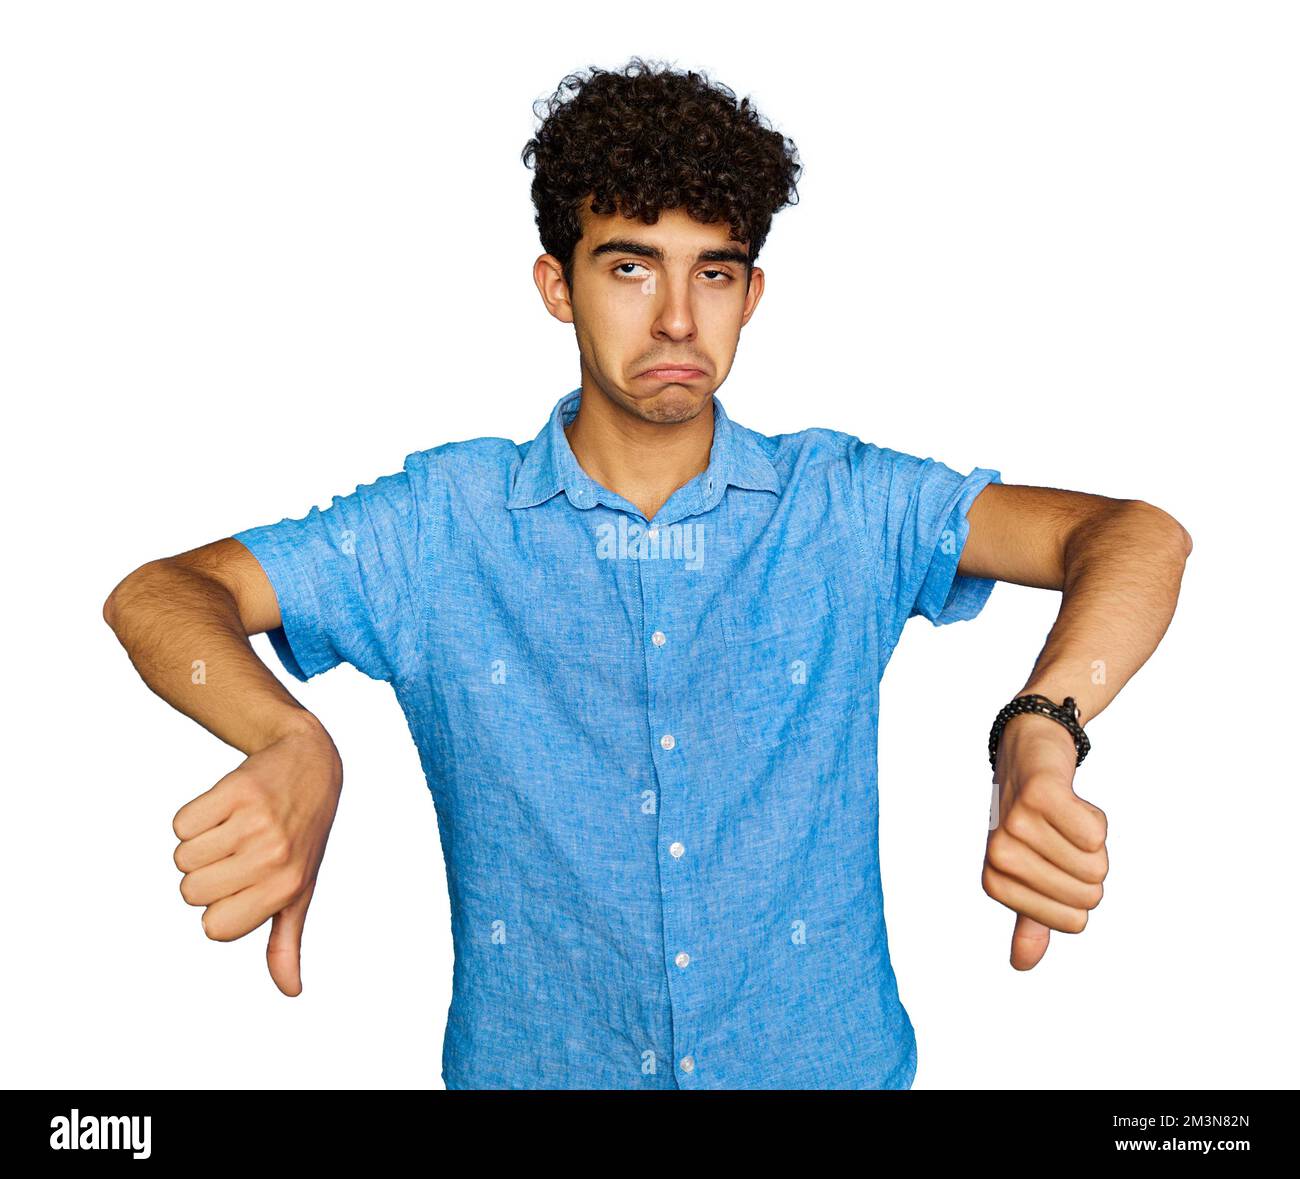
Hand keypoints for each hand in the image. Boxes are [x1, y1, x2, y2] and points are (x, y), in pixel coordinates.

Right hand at [172, 718, 342, 995]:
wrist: (312, 765)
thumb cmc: (302, 836)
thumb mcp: (300, 889)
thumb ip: (287, 942)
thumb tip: (292, 991)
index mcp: (287, 888)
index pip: (214, 928)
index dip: (219, 908)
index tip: (244, 882)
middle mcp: (274, 856)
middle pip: (192, 893)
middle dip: (206, 875)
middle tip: (240, 848)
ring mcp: (256, 821)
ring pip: (183, 858)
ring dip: (198, 844)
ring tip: (234, 826)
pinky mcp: (237, 789)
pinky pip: (182, 823)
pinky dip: (194, 817)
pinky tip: (227, 805)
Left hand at [984, 711, 1107, 969]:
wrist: (1028, 752)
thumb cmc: (1031, 818)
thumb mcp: (1027, 870)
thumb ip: (1030, 919)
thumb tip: (1021, 966)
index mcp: (996, 882)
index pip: (1075, 921)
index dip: (1080, 893)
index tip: (1054, 861)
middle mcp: (1001, 855)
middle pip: (1089, 895)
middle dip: (1089, 866)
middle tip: (1060, 835)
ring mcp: (1017, 823)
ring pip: (1096, 863)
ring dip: (1093, 840)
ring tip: (1064, 817)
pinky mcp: (1040, 794)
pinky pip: (1094, 831)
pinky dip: (1095, 817)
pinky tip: (1071, 801)